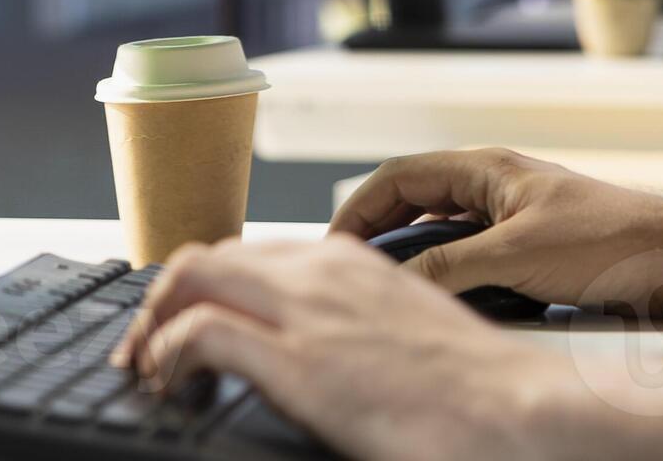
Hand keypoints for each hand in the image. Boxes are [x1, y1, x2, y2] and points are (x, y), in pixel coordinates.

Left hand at [116, 237, 575, 460]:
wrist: (517, 410)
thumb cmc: (474, 390)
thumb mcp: (405, 334)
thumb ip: (356, 327)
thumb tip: (329, 355)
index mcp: (351, 263)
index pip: (249, 252)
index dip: (204, 288)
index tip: (183, 324)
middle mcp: (321, 271)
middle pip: (207, 256)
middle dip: (162, 301)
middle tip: (146, 349)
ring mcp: (305, 311)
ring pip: (190, 278)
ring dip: (153, 324)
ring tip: (147, 368)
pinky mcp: (296, 361)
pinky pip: (197, 335)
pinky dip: (167, 355)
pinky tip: (170, 383)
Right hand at [332, 148, 662, 308]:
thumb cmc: (607, 242)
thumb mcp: (514, 255)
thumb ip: (449, 265)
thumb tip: (398, 283)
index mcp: (485, 168)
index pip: (398, 177)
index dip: (358, 210)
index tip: (333, 246)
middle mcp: (494, 184)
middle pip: (414, 202)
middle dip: (378, 234)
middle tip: (352, 272)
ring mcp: (511, 214)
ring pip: (441, 230)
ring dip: (413, 255)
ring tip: (389, 288)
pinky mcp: (529, 245)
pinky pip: (470, 253)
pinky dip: (447, 272)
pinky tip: (443, 300)